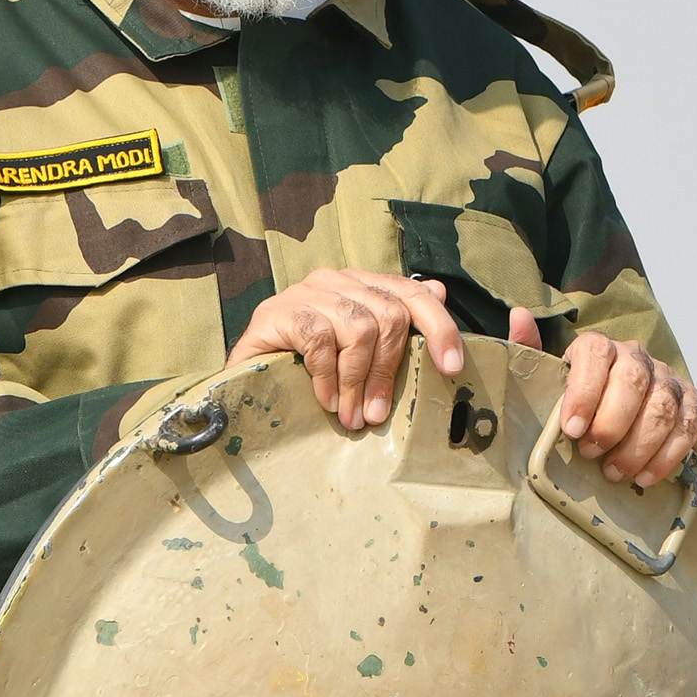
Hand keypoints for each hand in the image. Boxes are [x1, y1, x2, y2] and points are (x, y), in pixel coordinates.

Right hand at [228, 270, 463, 429]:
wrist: (244, 377)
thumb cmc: (306, 368)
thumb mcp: (355, 353)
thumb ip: (394, 327)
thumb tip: (440, 293)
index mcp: (362, 286)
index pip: (412, 294)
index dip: (439, 328)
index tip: (452, 368)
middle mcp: (337, 280)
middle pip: (390, 315)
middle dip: (389, 371)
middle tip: (378, 414)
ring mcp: (306, 292)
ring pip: (359, 328)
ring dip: (358, 381)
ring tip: (352, 416)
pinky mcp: (278, 311)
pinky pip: (320, 340)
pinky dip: (327, 377)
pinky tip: (324, 401)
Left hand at [507, 308, 696, 486]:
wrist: (618, 411)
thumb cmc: (574, 401)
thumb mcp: (546, 379)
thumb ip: (529, 352)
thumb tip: (518, 315)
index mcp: (599, 347)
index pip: (595, 353)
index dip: (584, 392)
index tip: (572, 430)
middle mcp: (638, 357)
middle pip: (633, 381)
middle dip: (611, 424)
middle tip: (591, 454)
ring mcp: (669, 379)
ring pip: (663, 407)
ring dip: (639, 446)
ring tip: (614, 473)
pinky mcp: (693, 404)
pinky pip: (690, 427)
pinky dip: (669, 456)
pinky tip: (646, 477)